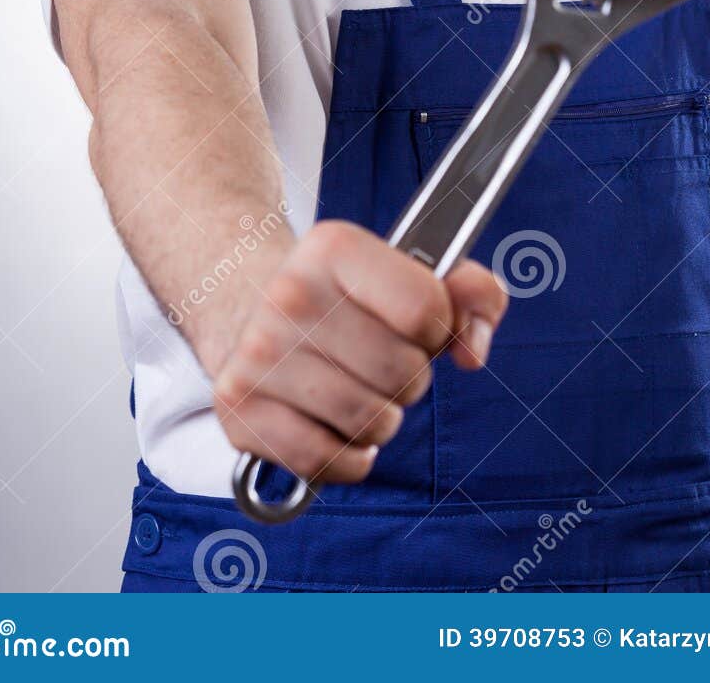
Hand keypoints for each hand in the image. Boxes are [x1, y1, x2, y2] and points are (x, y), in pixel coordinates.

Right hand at [212, 219, 507, 484]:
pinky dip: (346, 458)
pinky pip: (326, 462)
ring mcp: (258, 354)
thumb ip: (469, 294)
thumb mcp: (407, 271)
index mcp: (334, 247)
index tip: (415, 326)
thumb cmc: (343, 297)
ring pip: (371, 422)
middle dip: (411, 379)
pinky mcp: (236, 408)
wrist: (244, 304)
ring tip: (357, 391)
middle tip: (382, 362)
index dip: (438, 329)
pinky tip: (334, 426)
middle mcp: (289, 295)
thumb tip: (472, 351)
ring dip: (381, 420)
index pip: (427, 309)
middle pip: (405, 373)